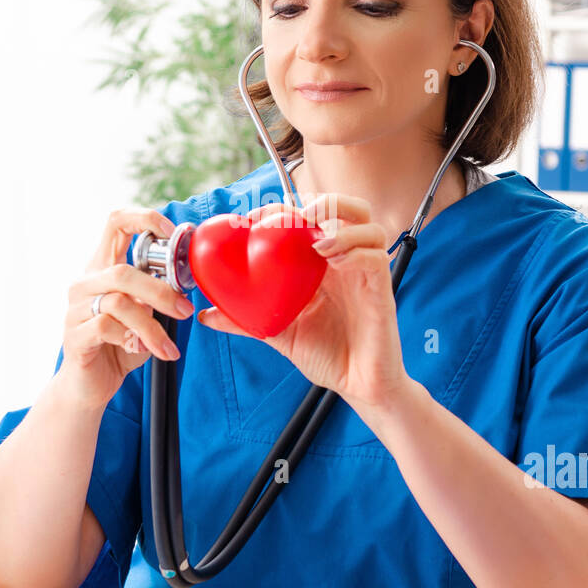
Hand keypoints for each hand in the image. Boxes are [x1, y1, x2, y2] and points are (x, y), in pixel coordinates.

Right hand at [59, 207, 194, 409]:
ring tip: (168, 346)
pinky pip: (107, 328)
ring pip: (119, 302)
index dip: (145, 219)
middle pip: (123, 270)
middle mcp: (86, 283)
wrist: (90, 386)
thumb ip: (156, 293)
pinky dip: (133, 340)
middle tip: (185, 310)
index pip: (116, 222)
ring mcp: (77, 308)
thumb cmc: (120, 345)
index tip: (172, 234)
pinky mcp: (75, 335)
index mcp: (103, 268)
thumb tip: (186, 280)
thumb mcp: (144, 315)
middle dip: (161, 291)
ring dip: (152, 326)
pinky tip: (143, 351)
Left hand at [197, 195, 408, 410]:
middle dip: (324, 202)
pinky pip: (375, 258)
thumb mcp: (278, 333)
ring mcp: (366, 274)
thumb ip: (245, 320)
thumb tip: (205, 316)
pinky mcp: (381, 291)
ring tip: (315, 239)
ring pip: (369, 225)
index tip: (254, 216)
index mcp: (324, 264)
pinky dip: (354, 251)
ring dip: (342, 221)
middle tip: (294, 215)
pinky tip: (332, 260)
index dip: (285, 208)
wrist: (357, 385)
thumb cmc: (326, 355)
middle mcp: (347, 262)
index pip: (312, 218)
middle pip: (350, 208)